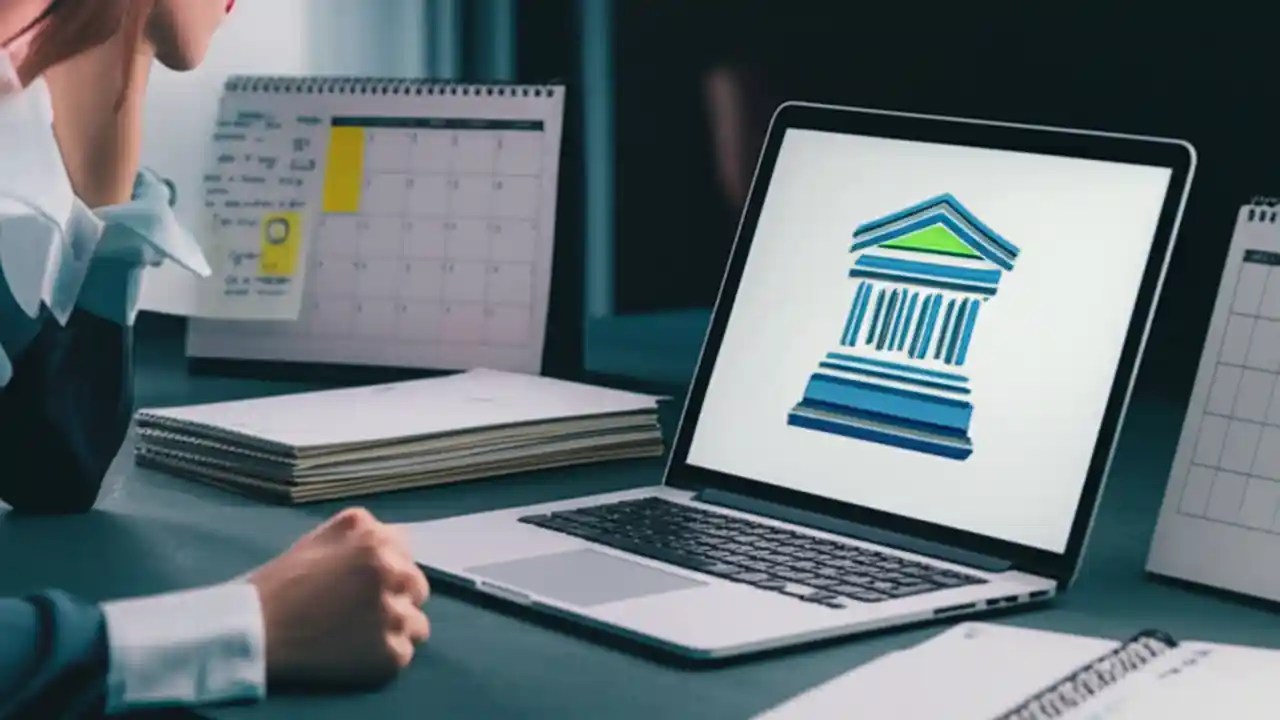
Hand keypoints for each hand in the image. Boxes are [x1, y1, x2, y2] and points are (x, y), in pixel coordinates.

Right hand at [247, 507, 430, 688]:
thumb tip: (394, 535)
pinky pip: (403, 654)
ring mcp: (394, 616)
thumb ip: (363, 531)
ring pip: (417, 624)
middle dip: (397, 597)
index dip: (387, 567)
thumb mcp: (320, 538)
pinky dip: (384, 656)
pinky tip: (355, 651)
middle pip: (418, 588)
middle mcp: (392, 575)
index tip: (365, 581)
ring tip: (361, 632)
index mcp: (375, 543)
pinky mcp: (390, 653)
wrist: (255, 632)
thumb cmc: (282, 583)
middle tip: (363, 609)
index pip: (406, 552)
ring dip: (395, 629)